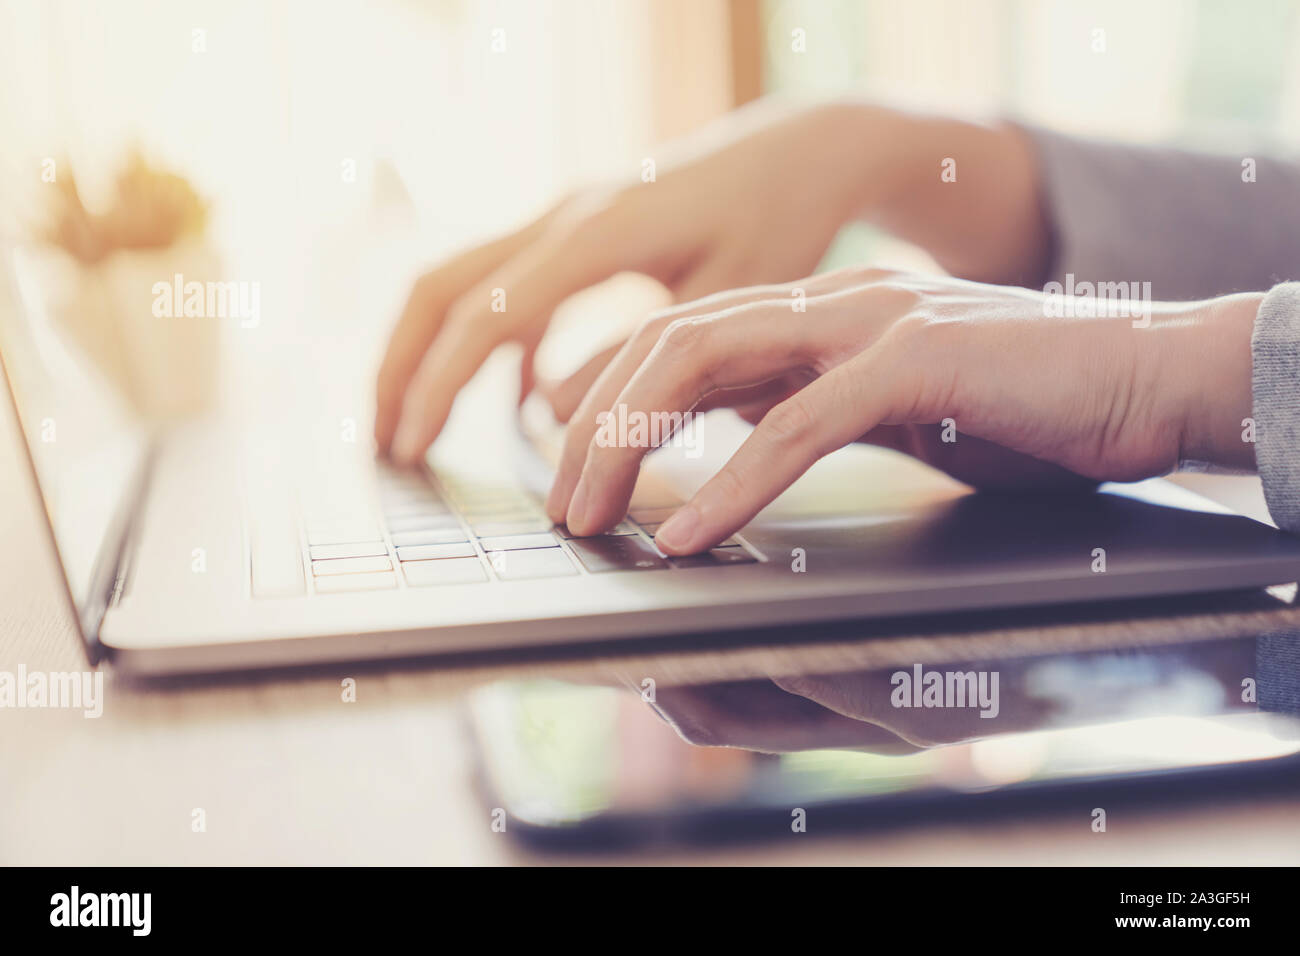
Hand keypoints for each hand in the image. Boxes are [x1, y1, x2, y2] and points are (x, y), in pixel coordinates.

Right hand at [375, 101, 884, 463]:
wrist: (806, 151)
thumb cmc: (779, 223)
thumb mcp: (719, 309)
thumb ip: (635, 362)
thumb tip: (550, 416)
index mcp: (595, 235)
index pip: (482, 316)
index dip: (437, 386)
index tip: (410, 450)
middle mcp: (565, 218)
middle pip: (442, 288)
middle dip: (401, 366)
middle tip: (381, 444)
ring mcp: (568, 220)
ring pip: (464, 283)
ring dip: (432, 354)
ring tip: (418, 428)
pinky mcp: (584, 233)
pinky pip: (515, 289)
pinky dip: (500, 347)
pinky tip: (520, 400)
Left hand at [547, 267, 1259, 552]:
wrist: (1154, 383)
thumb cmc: (1029, 411)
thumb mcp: (892, 414)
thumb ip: (813, 410)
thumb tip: (733, 442)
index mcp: (820, 314)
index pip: (681, 336)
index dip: (609, 395)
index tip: (569, 465)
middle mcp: (832, 301)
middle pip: (670, 339)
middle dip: (594, 422)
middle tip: (559, 505)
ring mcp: (872, 321)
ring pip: (707, 359)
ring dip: (630, 442)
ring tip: (590, 517)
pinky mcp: (918, 361)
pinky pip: (798, 421)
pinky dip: (734, 481)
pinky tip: (689, 535)